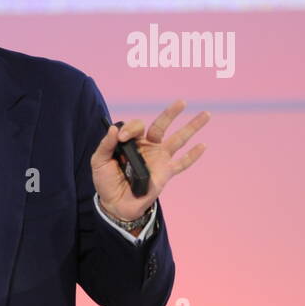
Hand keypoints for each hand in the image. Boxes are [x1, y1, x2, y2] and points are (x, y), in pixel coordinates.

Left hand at [91, 100, 209, 220]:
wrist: (114, 203)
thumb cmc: (105, 181)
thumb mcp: (99, 161)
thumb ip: (106, 145)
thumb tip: (114, 129)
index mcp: (132, 142)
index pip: (136, 127)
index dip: (131, 128)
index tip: (122, 138)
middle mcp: (148, 147)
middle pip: (161, 126)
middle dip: (171, 113)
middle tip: (181, 102)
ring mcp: (159, 159)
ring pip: (178, 140)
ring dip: (192, 127)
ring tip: (205, 114)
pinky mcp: (165, 174)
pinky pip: (182, 163)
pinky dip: (193, 155)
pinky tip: (203, 146)